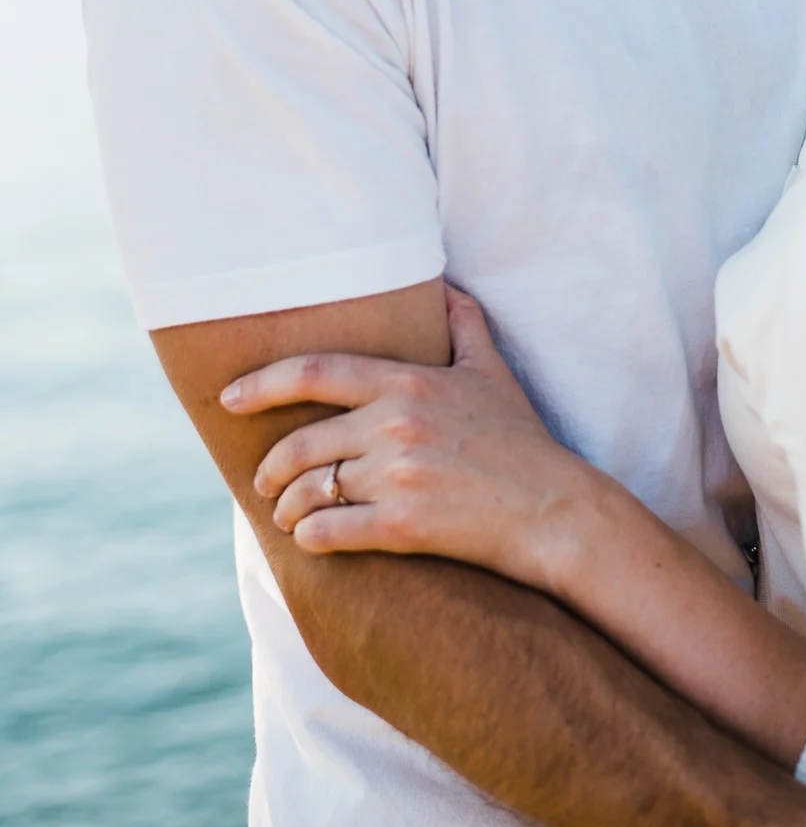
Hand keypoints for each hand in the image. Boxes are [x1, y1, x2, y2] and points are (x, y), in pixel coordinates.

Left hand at [222, 285, 586, 589]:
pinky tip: (311, 539)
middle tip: (264, 480)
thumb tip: (446, 287)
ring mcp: (399, 477)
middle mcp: (397, 424)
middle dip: (270, 465)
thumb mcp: (494, 372)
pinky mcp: (403, 527)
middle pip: (301, 442)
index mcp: (410, 382)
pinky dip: (310, 537)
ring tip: (286, 515)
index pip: (314, 372)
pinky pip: (329, 532)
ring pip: (308, 490)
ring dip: (286, 506)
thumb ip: (465, 324)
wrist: (555, 510)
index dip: (261, 383)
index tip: (228, 397)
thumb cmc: (522, 441)